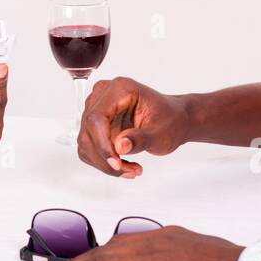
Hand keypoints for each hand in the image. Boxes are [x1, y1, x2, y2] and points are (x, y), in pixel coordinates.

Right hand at [77, 77, 193, 177]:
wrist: (174, 120)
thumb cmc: (170, 121)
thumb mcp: (162, 133)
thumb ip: (141, 139)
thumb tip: (119, 147)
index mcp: (120, 89)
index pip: (97, 117)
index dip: (102, 144)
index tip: (116, 164)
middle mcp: (103, 95)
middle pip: (88, 131)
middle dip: (105, 158)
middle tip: (129, 171)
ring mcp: (97, 108)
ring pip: (85, 142)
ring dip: (104, 163)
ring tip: (130, 170)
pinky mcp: (95, 124)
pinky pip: (89, 147)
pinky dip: (103, 162)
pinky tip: (124, 165)